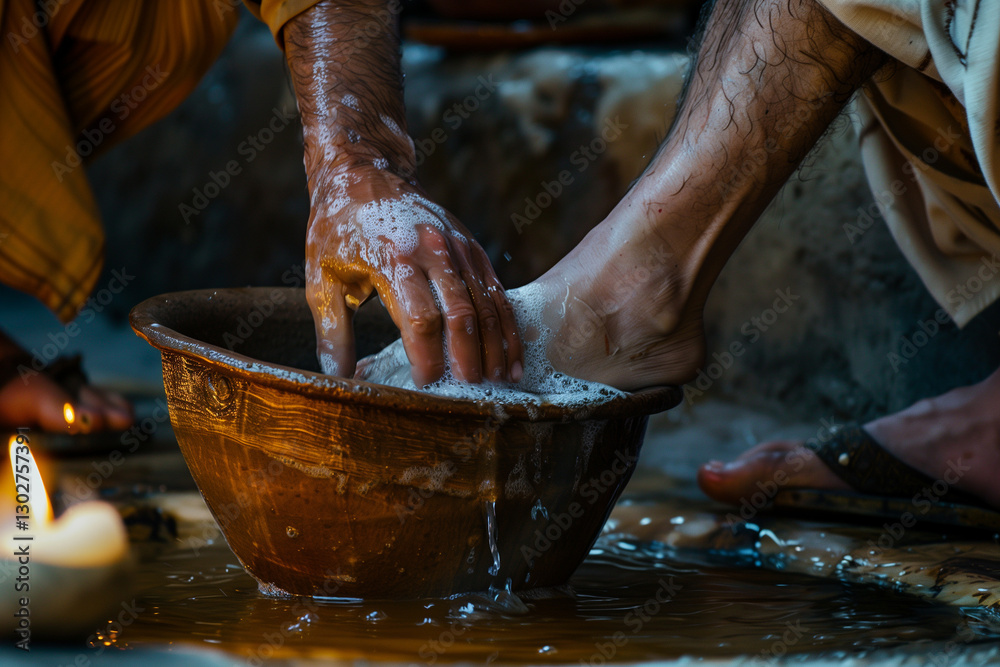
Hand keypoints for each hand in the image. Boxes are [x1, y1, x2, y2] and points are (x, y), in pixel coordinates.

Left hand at [306, 167, 522, 386]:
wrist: (364, 170)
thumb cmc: (337, 228)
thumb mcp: (321, 277)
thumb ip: (331, 331)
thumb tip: (338, 378)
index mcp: (393, 259)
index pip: (420, 319)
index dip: (428, 357)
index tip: (427, 385)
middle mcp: (432, 250)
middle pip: (462, 314)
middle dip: (468, 358)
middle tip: (471, 391)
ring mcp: (457, 246)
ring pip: (487, 303)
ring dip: (496, 346)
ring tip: (499, 381)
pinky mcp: (471, 246)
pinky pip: (496, 290)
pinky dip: (506, 325)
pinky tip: (511, 356)